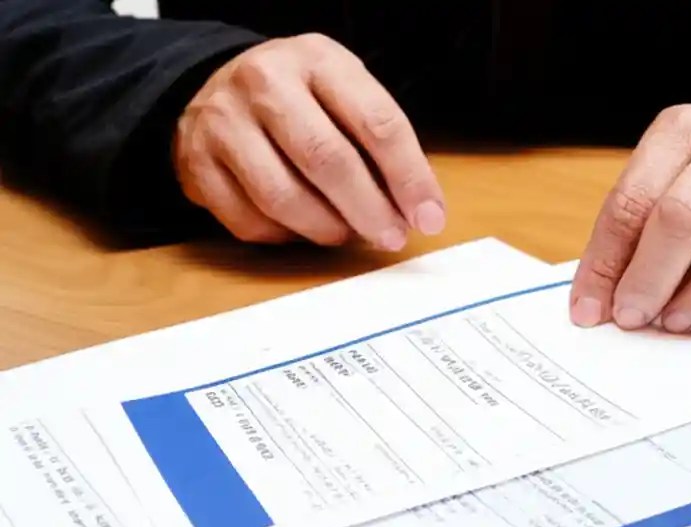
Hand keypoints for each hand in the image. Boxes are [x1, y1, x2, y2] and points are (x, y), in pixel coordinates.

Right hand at [174, 34, 445, 249]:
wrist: (217, 87)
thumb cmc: (301, 97)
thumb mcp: (345, 92)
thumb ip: (380, 143)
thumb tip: (416, 210)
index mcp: (318, 60)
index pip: (376, 122)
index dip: (409, 177)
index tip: (429, 216)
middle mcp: (265, 83)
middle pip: (326, 159)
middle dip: (369, 210)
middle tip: (392, 236)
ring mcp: (224, 123)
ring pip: (283, 197)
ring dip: (327, 229)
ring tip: (349, 233)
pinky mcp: (196, 164)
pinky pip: (249, 220)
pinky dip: (285, 236)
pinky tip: (304, 228)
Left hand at [569, 104, 690, 342]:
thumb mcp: (659, 181)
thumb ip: (628, 235)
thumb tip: (597, 305)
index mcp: (684, 131)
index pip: (635, 198)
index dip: (608, 260)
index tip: (592, 309)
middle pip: (688, 213)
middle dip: (653, 276)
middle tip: (635, 317)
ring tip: (677, 322)